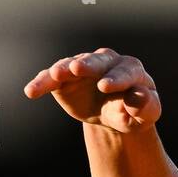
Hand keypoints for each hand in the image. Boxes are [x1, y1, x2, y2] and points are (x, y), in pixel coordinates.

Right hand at [23, 48, 161, 132]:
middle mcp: (106, 62)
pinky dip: (42, 83)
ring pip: (70, 65)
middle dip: (87, 65)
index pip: (124, 72)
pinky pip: (51, 78)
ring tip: (55, 75)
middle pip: (96, 61)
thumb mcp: (145, 114)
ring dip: (62, 69)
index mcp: (130, 69)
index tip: (105, 87)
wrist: (115, 115)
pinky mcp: (64, 77)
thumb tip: (138, 96)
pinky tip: (31, 91)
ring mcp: (83, 67)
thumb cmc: (134, 112)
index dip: (115, 79)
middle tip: (77, 69)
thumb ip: (146, 107)